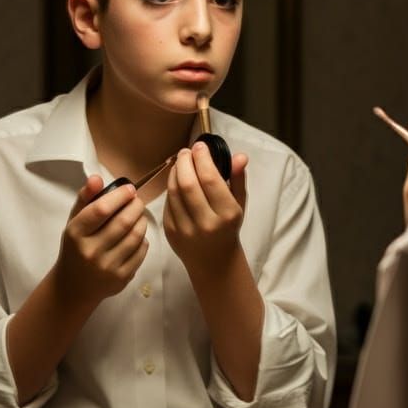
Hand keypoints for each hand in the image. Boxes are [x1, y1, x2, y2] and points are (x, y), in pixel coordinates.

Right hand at [54, 174, 148, 305]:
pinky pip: (141, 251)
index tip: (129, 189)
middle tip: (137, 201)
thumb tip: (97, 177)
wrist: (74, 287)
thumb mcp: (74, 222)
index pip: (101, 210)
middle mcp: (90, 251)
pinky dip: (143, 239)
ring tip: (139, 215)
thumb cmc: (76, 247)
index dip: (120, 195)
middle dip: (136, 206)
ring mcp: (107, 267)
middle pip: (123, 222)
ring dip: (142, 221)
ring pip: (136, 236)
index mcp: (76, 233)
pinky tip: (137, 235)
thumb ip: (86, 198)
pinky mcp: (121, 278)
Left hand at [164, 141, 247, 278]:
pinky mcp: (170, 232)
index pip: (210, 179)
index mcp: (227, 214)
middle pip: (188, 184)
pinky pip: (168, 203)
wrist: (214, 261)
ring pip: (173, 192)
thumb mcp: (239, 204)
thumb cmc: (228, 227)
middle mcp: (206, 223)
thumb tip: (239, 155)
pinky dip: (171, 187)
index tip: (200, 146)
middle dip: (185, 162)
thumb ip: (238, 179)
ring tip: (181, 162)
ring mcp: (186, 229)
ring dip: (175, 172)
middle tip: (186, 151)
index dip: (202, 158)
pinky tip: (177, 180)